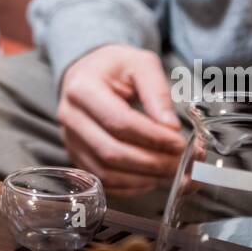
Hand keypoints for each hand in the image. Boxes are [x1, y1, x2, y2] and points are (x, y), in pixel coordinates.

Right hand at [58, 44, 184, 195]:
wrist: (88, 71)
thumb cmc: (115, 66)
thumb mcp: (141, 64)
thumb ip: (157, 92)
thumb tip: (171, 128)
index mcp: (82, 89)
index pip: (119, 122)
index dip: (152, 137)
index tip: (179, 142)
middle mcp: (71, 117)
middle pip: (111, 152)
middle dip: (152, 162)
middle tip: (181, 161)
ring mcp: (70, 140)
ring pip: (107, 173)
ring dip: (144, 178)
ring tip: (172, 171)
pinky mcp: (77, 156)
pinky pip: (104, 182)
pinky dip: (132, 186)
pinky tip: (153, 177)